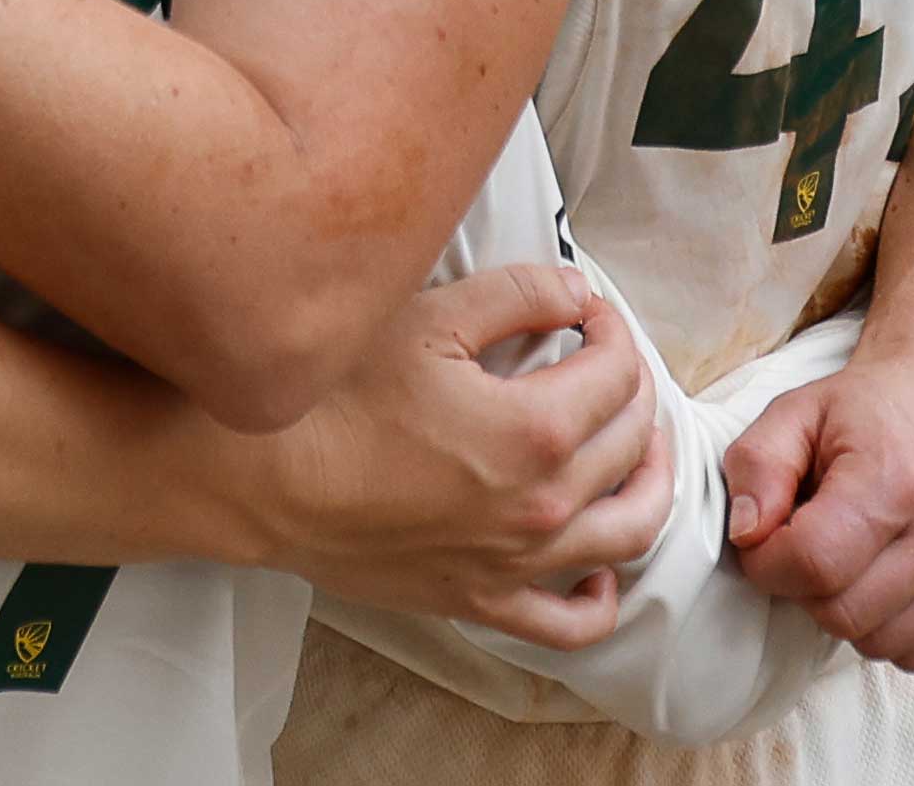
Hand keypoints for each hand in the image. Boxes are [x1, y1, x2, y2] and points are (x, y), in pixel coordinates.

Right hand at [253, 266, 674, 651]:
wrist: (260, 482)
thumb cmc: (334, 398)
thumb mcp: (425, 319)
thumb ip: (516, 295)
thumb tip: (578, 291)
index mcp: (536, 429)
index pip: (617, 371)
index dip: (613, 328)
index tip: (590, 310)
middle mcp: (543, 504)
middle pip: (631, 442)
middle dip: (633, 389)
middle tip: (608, 359)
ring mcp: (517, 561)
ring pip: (630, 532)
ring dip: (653, 483)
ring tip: (642, 449)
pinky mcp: (481, 599)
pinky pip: (570, 622)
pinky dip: (602, 596)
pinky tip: (601, 567)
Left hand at [723, 342, 913, 670]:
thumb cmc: (864, 413)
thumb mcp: (792, 414)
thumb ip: (756, 468)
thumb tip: (747, 535)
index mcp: (898, 481)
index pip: (813, 564)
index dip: (767, 562)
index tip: (766, 538)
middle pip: (841, 614)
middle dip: (804, 587)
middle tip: (809, 541)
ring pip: (876, 643)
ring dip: (846, 609)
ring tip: (852, 553)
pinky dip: (887, 627)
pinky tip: (887, 576)